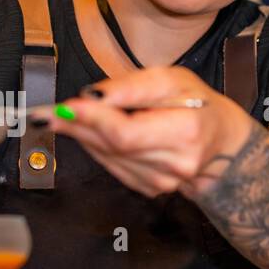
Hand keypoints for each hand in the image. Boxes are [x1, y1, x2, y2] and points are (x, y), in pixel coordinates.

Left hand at [41, 66, 255, 198]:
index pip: (125, 132)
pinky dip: (99, 148)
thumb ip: (130, 87)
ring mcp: (163, 181)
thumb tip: (92, 95)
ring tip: (72, 117)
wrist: (220, 140)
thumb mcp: (170, 79)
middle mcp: (175, 163)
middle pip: (111, 146)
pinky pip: (112, 166)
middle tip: (49, 112)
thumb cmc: (195, 103)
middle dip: (77, 126)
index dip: (91, 120)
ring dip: (84, 136)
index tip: (64, 107)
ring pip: (107, 157)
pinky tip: (96, 133)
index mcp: (184, 131)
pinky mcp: (150, 188)